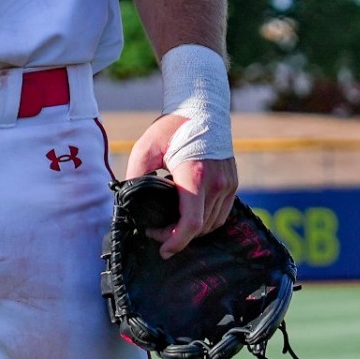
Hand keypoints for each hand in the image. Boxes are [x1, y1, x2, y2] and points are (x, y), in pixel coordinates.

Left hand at [125, 114, 238, 258]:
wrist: (202, 108)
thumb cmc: (172, 127)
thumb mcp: (145, 148)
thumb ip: (135, 175)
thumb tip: (127, 199)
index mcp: (195, 176)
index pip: (191, 223)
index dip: (176, 241)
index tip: (163, 250)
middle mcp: (216, 183)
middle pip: (201, 228)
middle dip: (178, 236)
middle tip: (156, 233)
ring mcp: (228, 184)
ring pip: (214, 223)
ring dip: (193, 231)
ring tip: (170, 226)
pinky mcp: (232, 182)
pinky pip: (222, 213)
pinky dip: (206, 221)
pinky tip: (188, 216)